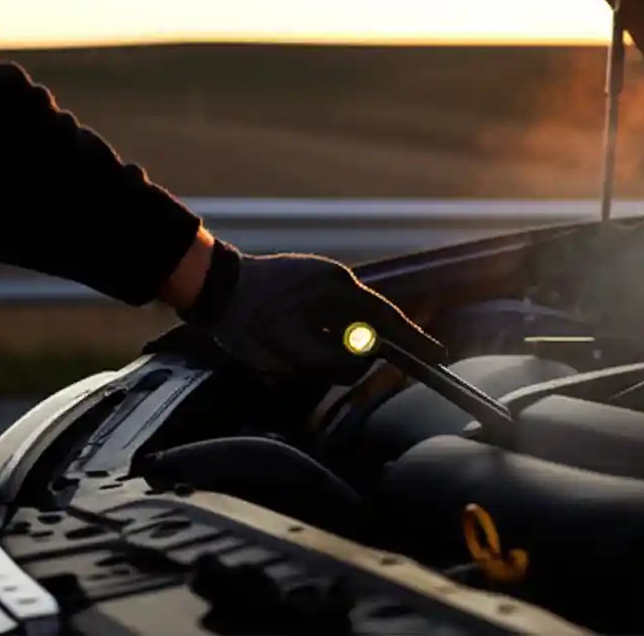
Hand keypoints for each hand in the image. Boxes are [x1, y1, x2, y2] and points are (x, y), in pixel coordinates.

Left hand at [173, 238, 444, 382]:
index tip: (436, 357)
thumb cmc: (247, 322)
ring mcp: (316, 282)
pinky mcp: (299, 289)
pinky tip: (273, 347)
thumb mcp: (293, 354)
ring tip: (276, 356)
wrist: (207, 288)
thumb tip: (363, 361)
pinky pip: (316, 325)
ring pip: (334, 331)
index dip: (413, 341)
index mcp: (338, 288)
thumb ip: (337, 363)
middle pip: (360, 329)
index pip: (387, 319)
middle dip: (339, 356)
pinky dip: (302, 345)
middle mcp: (333, 280)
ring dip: (314, 353)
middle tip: (303, 364)